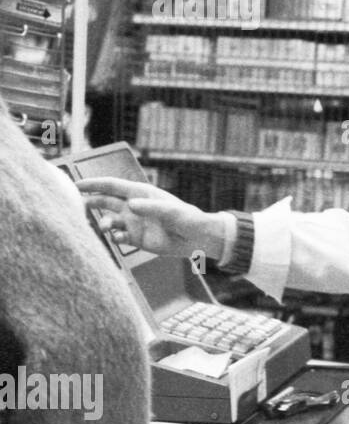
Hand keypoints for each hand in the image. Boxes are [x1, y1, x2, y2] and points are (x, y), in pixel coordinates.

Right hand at [76, 177, 225, 260]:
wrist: (197, 238)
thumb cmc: (187, 218)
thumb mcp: (171, 211)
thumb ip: (151, 208)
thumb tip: (131, 205)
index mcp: (140, 193)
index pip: (112, 186)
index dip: (93, 184)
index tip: (75, 185)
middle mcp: (133, 206)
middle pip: (105, 201)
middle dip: (90, 202)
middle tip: (76, 207)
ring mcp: (133, 222)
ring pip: (109, 220)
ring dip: (103, 223)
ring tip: (105, 227)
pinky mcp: (136, 238)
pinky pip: (118, 237)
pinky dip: (115, 237)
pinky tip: (119, 239)